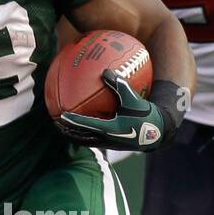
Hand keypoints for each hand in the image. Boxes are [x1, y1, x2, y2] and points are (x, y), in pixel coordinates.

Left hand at [58, 71, 187, 151]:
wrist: (156, 132)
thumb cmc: (145, 114)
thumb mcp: (132, 98)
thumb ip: (119, 84)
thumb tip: (105, 71)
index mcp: (109, 128)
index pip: (86, 124)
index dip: (72, 120)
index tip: (61, 115)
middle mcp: (106, 138)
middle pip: (81, 137)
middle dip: (68, 131)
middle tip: (57, 123)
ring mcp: (108, 143)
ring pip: (86, 141)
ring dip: (74, 136)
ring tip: (65, 129)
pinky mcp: (112, 144)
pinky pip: (94, 139)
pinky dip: (85, 134)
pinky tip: (83, 127)